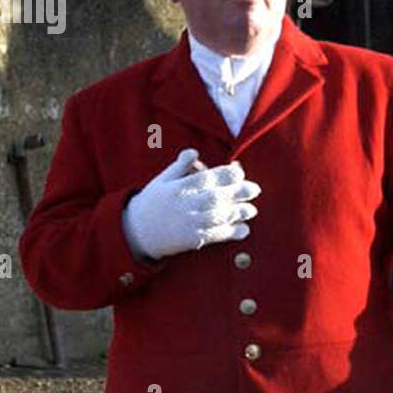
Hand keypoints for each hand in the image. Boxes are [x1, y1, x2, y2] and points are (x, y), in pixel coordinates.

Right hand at [122, 148, 260, 260]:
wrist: (136, 232)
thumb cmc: (152, 202)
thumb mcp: (162, 180)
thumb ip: (180, 166)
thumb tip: (193, 151)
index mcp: (178, 187)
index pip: (206, 178)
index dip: (225, 175)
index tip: (240, 172)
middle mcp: (185, 204)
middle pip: (216, 197)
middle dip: (238, 192)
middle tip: (255, 189)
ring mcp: (189, 223)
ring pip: (218, 216)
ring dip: (238, 212)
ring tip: (252, 210)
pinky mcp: (191, 240)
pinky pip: (214, 235)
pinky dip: (230, 233)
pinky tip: (244, 230)